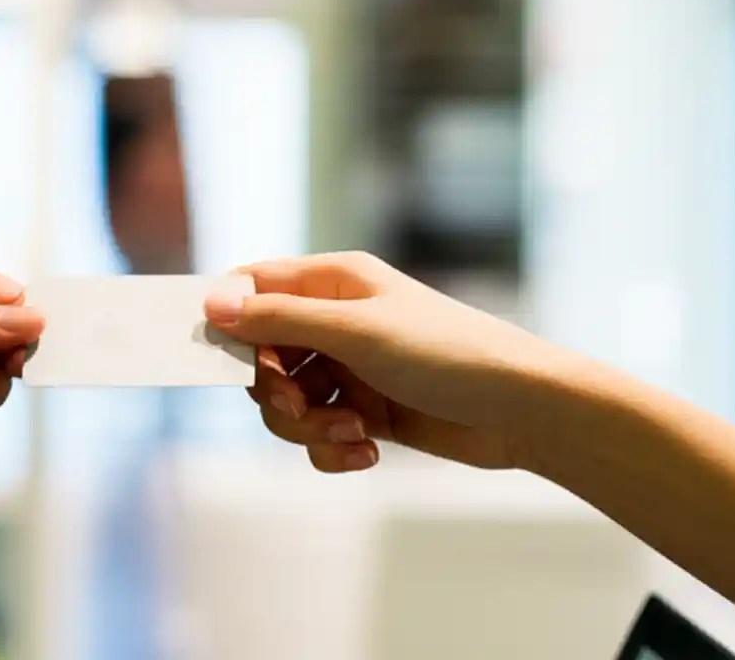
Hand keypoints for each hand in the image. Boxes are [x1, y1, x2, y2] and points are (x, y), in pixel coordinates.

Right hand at [204, 252, 567, 473]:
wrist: (522, 411)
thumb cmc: (447, 353)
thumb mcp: (355, 332)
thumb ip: (280, 319)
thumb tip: (211, 302)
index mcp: (332, 283)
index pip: (254, 287)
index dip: (230, 320)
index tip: (218, 358)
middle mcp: (336, 322)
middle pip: (262, 356)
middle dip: (273, 392)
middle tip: (301, 407)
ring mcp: (350, 369)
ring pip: (287, 402)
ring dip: (306, 427)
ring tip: (350, 433)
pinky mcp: (365, 412)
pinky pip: (319, 434)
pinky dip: (333, 448)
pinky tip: (366, 451)